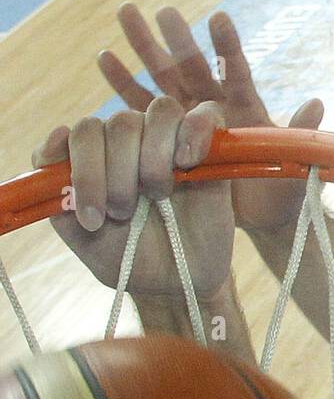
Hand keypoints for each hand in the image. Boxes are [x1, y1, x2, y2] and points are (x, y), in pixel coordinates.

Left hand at [31, 97, 233, 300]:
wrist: (180, 285)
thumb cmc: (133, 260)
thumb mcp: (86, 240)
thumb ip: (59, 196)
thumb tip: (58, 137)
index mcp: (101, 156)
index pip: (83, 133)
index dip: (83, 169)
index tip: (90, 216)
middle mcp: (134, 143)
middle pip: (119, 124)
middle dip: (116, 174)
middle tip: (123, 213)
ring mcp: (172, 143)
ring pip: (160, 113)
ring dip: (153, 157)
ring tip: (157, 195)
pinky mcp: (210, 151)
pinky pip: (206, 115)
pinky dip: (194, 132)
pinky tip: (187, 163)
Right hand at [98, 4, 323, 232]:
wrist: (261, 218)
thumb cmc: (282, 192)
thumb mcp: (296, 164)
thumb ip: (303, 133)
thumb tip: (317, 102)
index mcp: (246, 107)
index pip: (236, 71)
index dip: (228, 47)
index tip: (218, 19)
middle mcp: (214, 106)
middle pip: (193, 67)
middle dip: (177, 40)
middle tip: (162, 12)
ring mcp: (189, 120)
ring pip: (163, 80)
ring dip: (144, 49)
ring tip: (126, 14)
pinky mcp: (168, 140)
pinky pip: (142, 110)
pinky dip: (123, 85)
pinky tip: (105, 58)